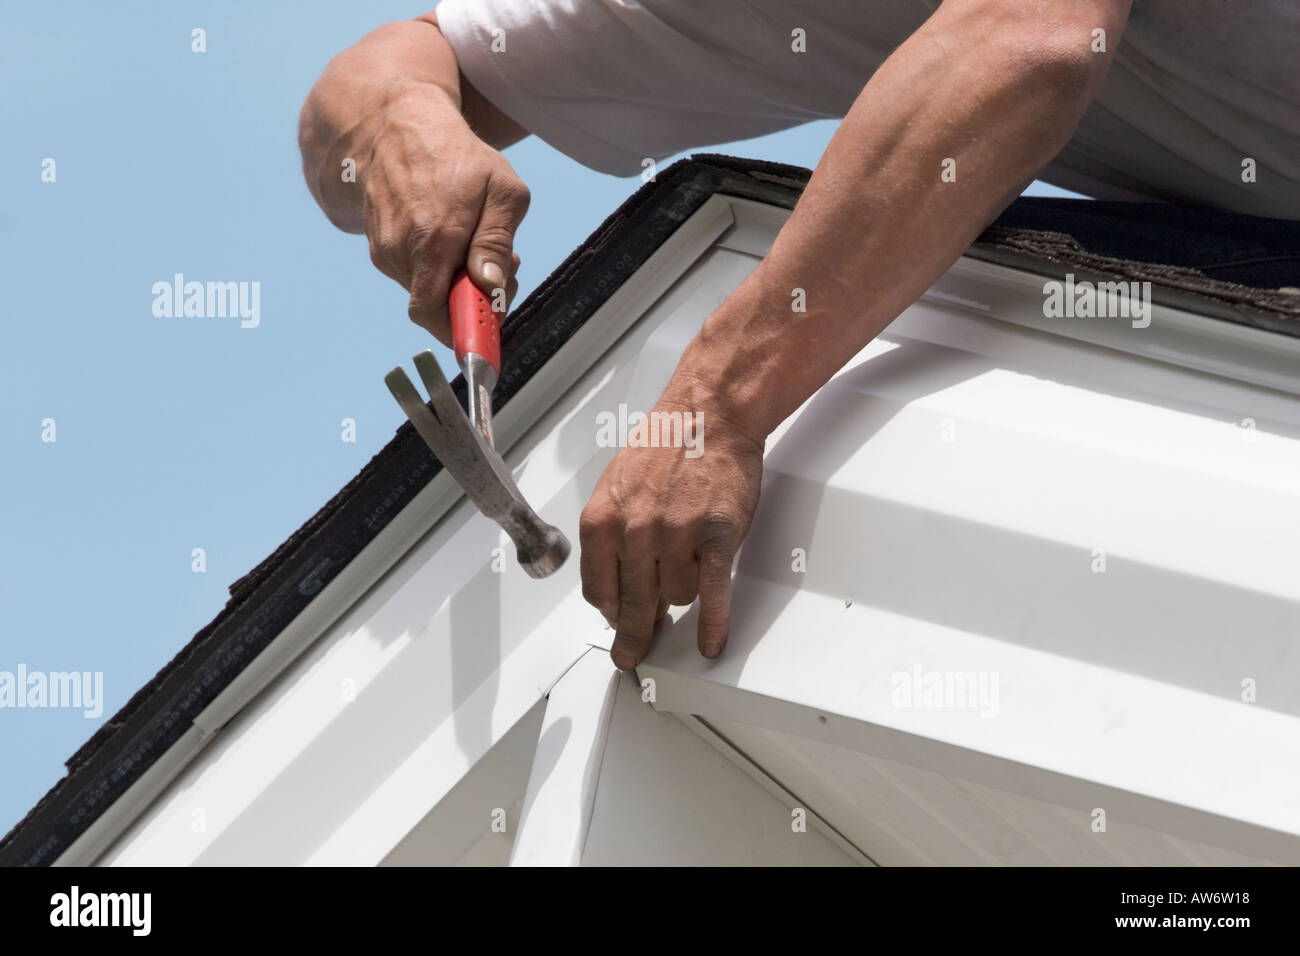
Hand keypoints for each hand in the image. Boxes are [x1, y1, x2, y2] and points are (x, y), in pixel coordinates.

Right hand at [358, 84, 527, 343]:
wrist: (392, 124)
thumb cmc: (456, 155)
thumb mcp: (501, 190)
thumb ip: (496, 242)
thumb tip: (490, 286)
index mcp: (432, 240)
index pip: (435, 315)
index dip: (461, 335)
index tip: (485, 339)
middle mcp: (400, 251)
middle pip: (438, 308)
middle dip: (471, 301)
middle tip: (499, 272)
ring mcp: (384, 251)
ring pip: (427, 292)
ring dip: (456, 282)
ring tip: (475, 242)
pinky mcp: (378, 248)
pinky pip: (414, 275)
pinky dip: (438, 269)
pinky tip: (452, 237)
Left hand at [579, 395, 765, 669]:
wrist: (708, 415)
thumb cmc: (666, 447)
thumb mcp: (617, 489)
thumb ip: (612, 538)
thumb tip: (617, 584)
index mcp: (602, 520)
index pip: (598, 591)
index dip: (610, 613)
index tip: (617, 625)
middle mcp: (635, 530)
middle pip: (634, 606)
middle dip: (637, 634)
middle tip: (634, 653)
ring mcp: (676, 535)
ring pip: (676, 598)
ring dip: (683, 595)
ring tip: (690, 569)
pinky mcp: (715, 537)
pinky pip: (711, 594)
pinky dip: (712, 623)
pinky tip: (710, 641)